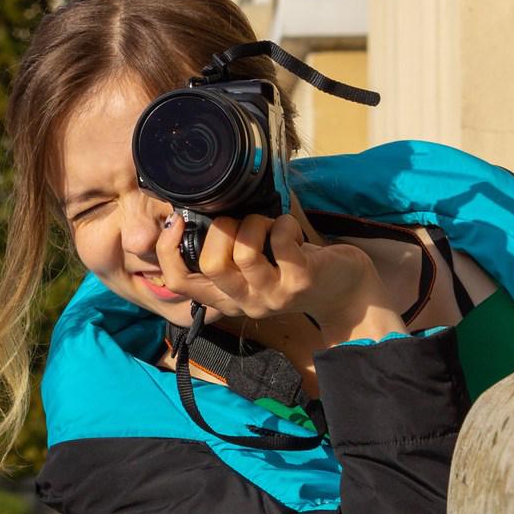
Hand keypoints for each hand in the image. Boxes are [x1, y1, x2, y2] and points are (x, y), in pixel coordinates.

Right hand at [157, 210, 406, 346]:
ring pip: (244, 253)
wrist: (345, 290)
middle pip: (211, 265)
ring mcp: (272, 296)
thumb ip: (224, 251)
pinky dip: (283, 224)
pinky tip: (290, 229)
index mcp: (224, 297)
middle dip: (223, 228)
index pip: (178, 282)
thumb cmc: (292, 266)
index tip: (177, 220)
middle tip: (240, 221)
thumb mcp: (252, 266)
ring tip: (267, 224)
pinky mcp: (300, 282)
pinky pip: (280, 241)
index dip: (167, 250)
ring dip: (255, 223)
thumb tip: (193, 211)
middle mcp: (243, 302)